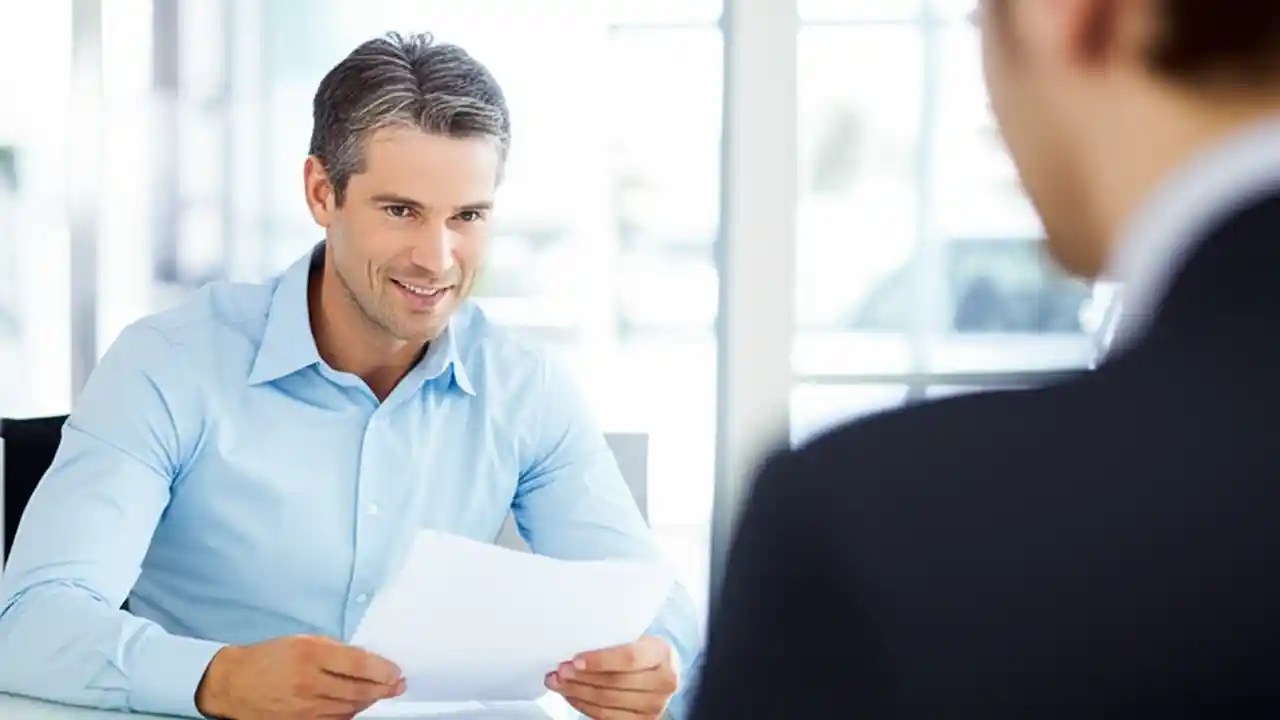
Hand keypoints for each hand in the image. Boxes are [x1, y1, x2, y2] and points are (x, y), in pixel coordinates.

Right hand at [195, 635, 404, 718]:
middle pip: (358, 689)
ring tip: (381, 693)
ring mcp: (305, 707)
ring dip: (369, 701)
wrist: (233, 683)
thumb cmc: (268, 657)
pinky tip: (358, 706)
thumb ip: (334, 649)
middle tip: (398, 685)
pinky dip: (350, 713)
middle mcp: (310, 682)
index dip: (382, 669)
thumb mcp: (302, 640)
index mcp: (310, 654)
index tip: (396, 671)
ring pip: (350, 708)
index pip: (358, 663)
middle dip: (384, 688)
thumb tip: (364, 659)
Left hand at [545, 636, 677, 718]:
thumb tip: (573, 646)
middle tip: (560, 671)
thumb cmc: (642, 651)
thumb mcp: (635, 637)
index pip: (629, 658)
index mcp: (662, 653)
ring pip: (607, 702)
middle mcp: (664, 682)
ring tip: (559, 683)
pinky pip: (606, 717)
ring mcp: (655, 706)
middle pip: (615, 683)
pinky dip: (584, 706)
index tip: (576, 660)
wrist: (662, 670)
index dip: (600, 660)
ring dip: (577, 692)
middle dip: (581, 677)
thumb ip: (612, 641)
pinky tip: (572, 695)